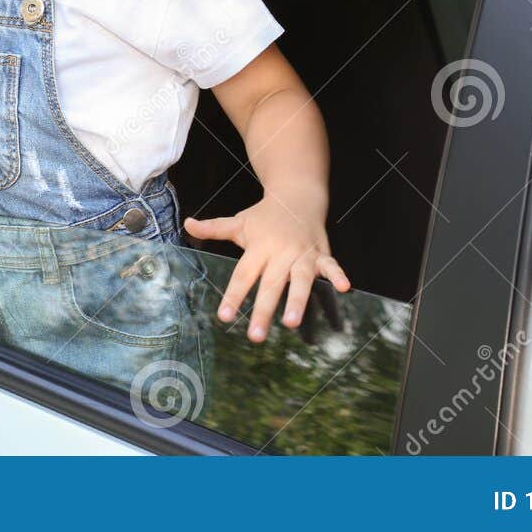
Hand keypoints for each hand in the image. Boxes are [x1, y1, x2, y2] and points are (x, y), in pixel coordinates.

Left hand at [185, 193, 349, 341]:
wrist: (297, 195)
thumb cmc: (265, 216)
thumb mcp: (239, 222)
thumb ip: (214, 228)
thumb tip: (187, 224)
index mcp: (259, 247)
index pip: (243, 274)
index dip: (233, 295)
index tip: (224, 317)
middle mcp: (280, 252)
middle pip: (270, 284)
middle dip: (263, 310)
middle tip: (255, 336)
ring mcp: (302, 254)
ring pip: (300, 279)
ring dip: (297, 300)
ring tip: (291, 323)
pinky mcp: (321, 254)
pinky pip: (331, 266)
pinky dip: (338, 275)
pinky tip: (345, 288)